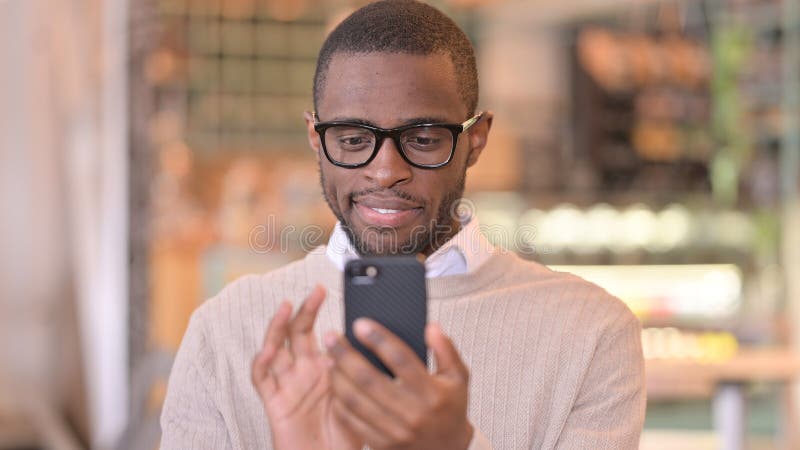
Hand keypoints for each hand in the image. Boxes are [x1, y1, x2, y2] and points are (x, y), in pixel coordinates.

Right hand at [251, 285, 360, 449]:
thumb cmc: (346, 435)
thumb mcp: (359, 396)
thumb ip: (358, 371)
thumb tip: (372, 340)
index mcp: (322, 368)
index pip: (316, 331)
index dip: (317, 311)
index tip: (328, 290)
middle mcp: (301, 373)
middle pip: (295, 333)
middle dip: (304, 310)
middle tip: (316, 291)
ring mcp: (286, 385)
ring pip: (274, 349)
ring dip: (277, 327)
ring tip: (286, 307)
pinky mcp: (273, 403)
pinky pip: (262, 379)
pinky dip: (262, 363)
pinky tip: (269, 350)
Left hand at [324, 319, 473, 449]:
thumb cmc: (450, 409)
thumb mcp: (458, 378)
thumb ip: (446, 350)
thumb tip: (431, 327)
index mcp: (431, 392)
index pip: (400, 359)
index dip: (378, 339)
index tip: (359, 324)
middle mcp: (412, 412)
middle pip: (370, 378)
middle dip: (346, 354)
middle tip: (331, 336)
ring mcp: (395, 431)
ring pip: (356, 400)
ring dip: (337, 377)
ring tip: (328, 358)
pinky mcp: (382, 445)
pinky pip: (352, 421)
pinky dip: (339, 401)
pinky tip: (334, 385)